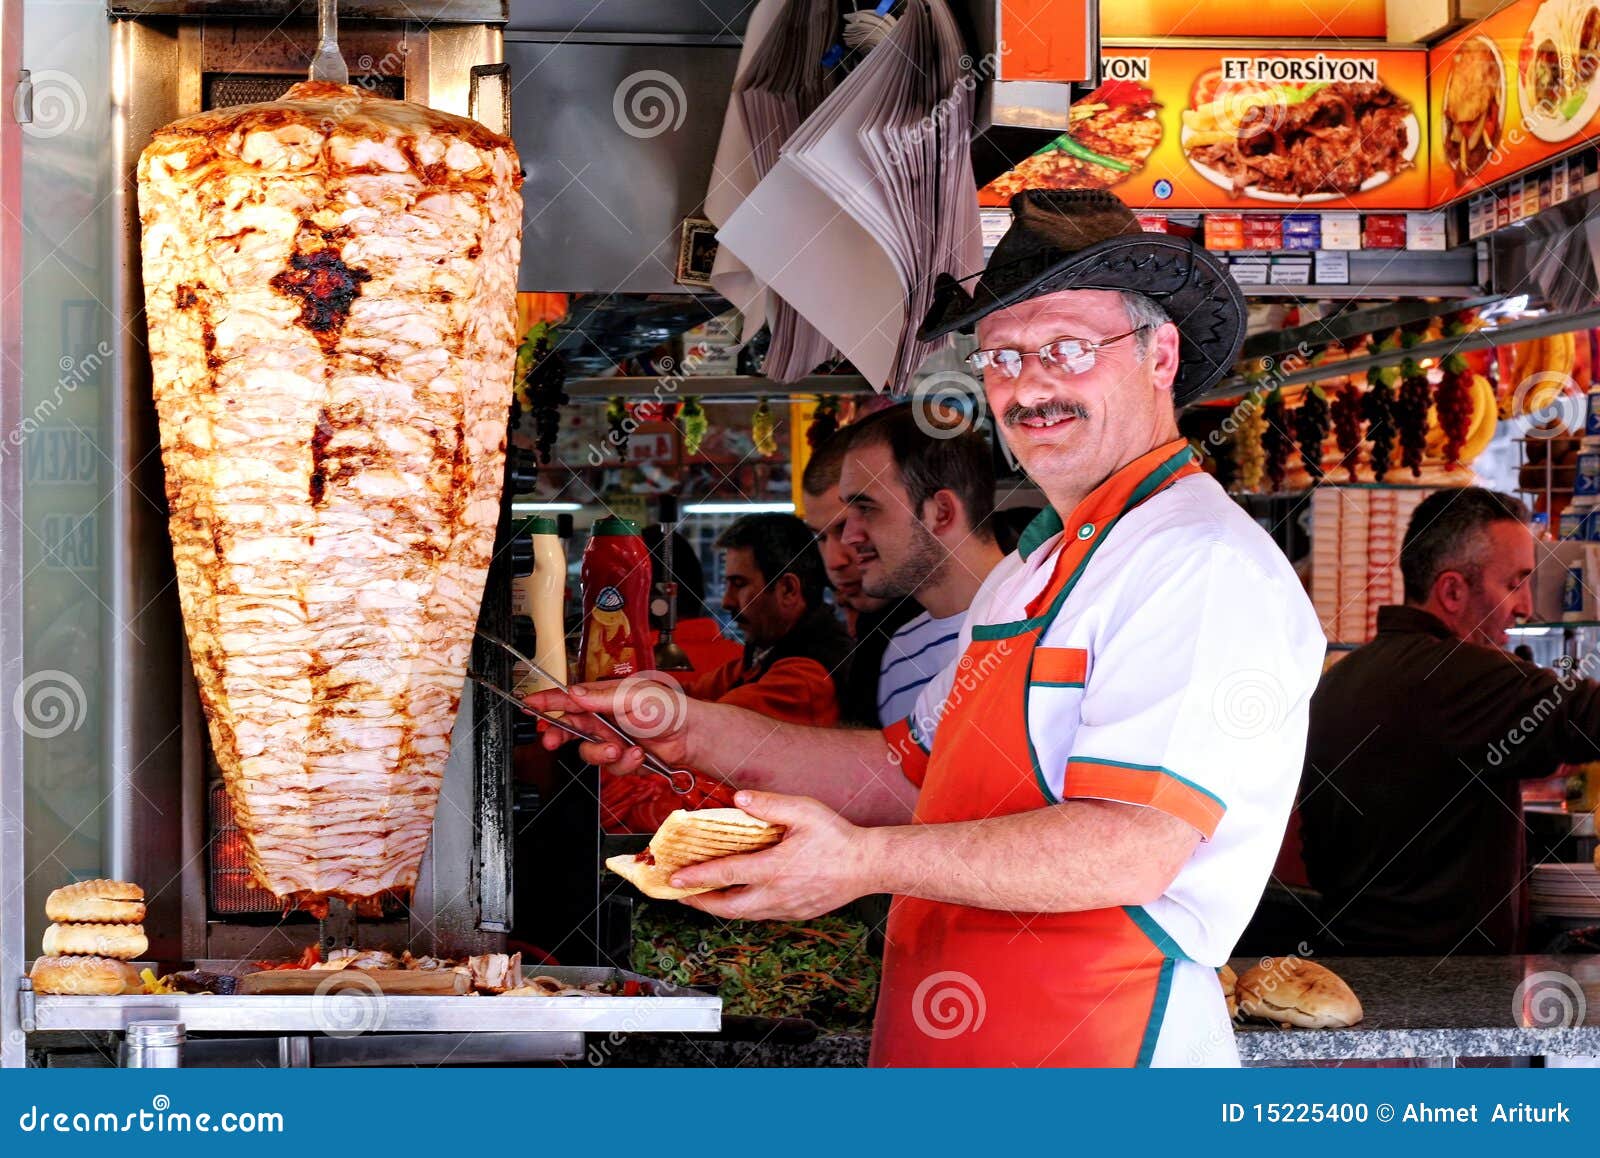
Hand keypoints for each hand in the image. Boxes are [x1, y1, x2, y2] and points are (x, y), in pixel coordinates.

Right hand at [523, 674, 692, 774]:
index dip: (546, 701)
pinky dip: (625, 763)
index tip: (527, 704)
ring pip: (589, 752)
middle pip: (570, 728)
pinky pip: (611, 766)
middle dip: (561, 735)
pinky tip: (639, 754)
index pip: (568, 698)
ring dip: (603, 752)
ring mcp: (613, 738)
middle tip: (553, 741)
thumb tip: (575, 694)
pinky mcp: (623, 757)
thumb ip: (601, 698)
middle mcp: (605, 717)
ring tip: (622, 748)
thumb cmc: (669, 708)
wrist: (691, 737)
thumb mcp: (633, 695)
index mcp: (604, 696)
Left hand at [674, 790, 880, 920]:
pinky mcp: (795, 914)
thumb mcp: (804, 811)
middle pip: (728, 907)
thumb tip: (738, 799)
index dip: (698, 876)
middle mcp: (777, 893)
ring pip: (744, 915)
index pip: (727, 873)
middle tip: (680, 893)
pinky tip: (736, 896)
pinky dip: (742, 908)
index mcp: (775, 868)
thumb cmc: (838, 837)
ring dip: (719, 907)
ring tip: (702, 895)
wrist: (868, 866)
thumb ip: (769, 805)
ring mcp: (786, 908)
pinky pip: (761, 914)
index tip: (675, 878)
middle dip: (700, 902)